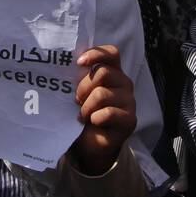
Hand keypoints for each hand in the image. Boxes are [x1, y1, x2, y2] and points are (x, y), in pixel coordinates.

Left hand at [71, 45, 136, 174]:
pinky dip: (95, 118)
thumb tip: (65, 63)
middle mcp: (124, 83)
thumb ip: (78, 77)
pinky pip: (108, 113)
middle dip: (83, 87)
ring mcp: (129, 101)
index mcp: (113, 72)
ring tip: (83, 115)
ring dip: (86, 107)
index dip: (96, 53)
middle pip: (103, 72)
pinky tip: (93, 123)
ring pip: (102, 94)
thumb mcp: (78, 92)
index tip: (79, 63)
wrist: (89, 143)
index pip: (111, 53)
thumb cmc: (83, 113)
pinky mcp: (130, 119)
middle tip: (76, 100)